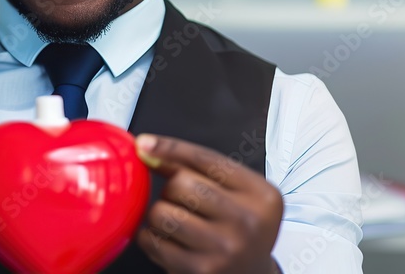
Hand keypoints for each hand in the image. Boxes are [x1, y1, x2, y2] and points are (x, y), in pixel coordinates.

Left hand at [135, 134, 283, 273]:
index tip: (143, 143)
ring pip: (162, 213)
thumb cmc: (239, 226)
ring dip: (159, 214)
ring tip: (176, 222)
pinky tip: (167, 240)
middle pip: (181, 184)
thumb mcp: (235, 192)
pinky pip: (154, 241)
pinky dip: (150, 237)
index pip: (206, 159)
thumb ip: (197, 168)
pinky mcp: (203, 269)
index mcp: (261, 194)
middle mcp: (248, 221)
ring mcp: (226, 247)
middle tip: (183, 203)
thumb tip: (147, 148)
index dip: (169, 147)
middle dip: (170, 190)